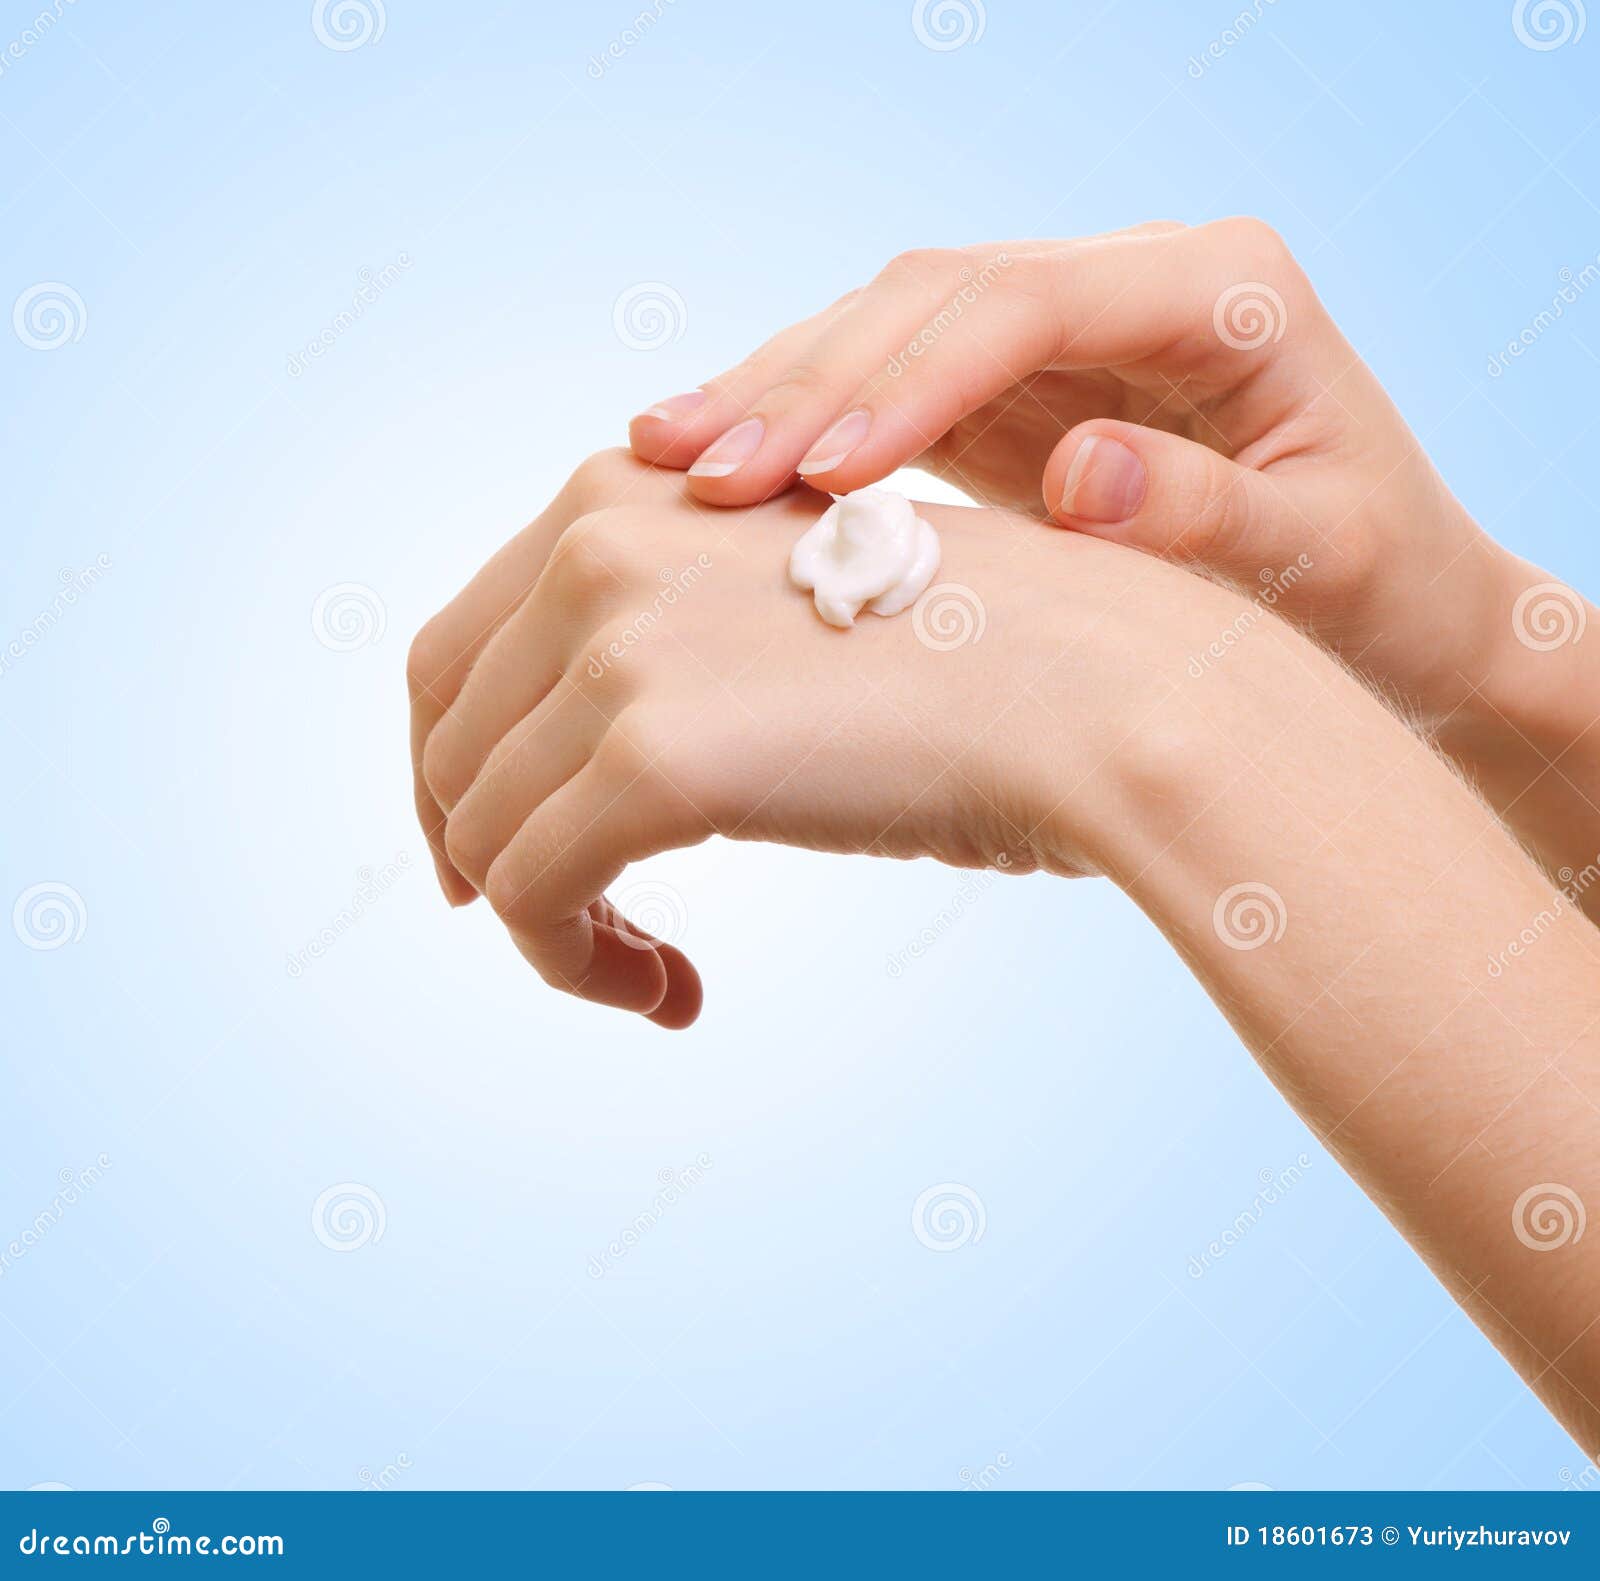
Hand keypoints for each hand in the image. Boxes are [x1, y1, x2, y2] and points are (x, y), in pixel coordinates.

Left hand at [406, 449, 1253, 1025]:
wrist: (1107, 690)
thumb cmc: (982, 667)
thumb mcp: (788, 610)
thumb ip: (674, 639)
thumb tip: (589, 748)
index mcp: (624, 493)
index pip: (455, 651)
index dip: (448, 766)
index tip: (490, 852)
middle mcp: (594, 544)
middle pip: (447, 740)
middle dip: (481, 849)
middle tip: (559, 928)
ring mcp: (617, 646)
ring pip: (484, 830)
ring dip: (547, 926)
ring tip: (645, 973)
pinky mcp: (652, 757)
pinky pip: (534, 896)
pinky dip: (573, 965)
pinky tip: (671, 995)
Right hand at [630, 218, 1599, 896]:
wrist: (1391, 602)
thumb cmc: (1371, 589)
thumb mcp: (1322, 562)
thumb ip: (1207, 514)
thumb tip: (1078, 474)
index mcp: (1220, 291)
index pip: (1028, 305)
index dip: (913, 381)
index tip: (821, 474)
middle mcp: (1131, 281)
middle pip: (934, 299)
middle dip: (810, 382)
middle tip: (697, 468)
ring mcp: (1067, 329)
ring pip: (888, 327)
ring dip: (776, 391)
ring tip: (664, 454)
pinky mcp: (1020, 388)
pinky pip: (888, 385)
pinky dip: (804, 426)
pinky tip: (718, 462)